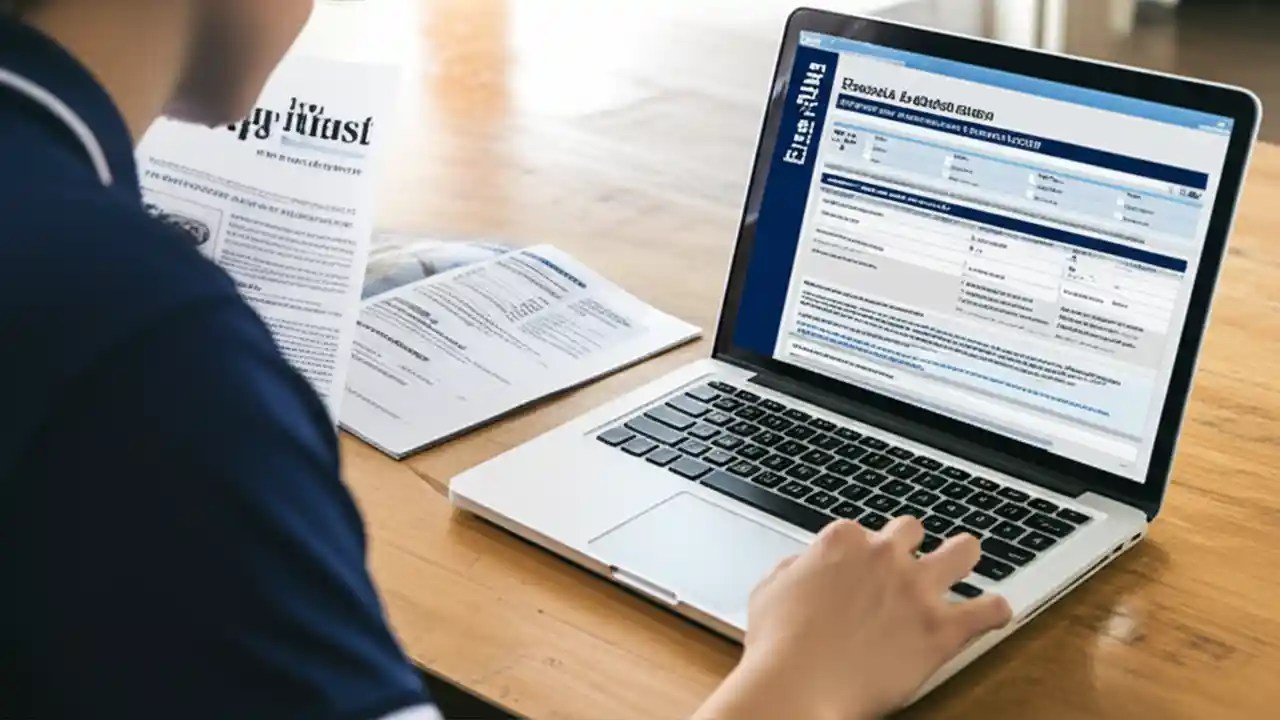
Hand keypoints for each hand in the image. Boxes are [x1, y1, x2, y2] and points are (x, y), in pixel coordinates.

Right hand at [694, 518, 1011, 719]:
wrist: (798, 685)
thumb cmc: (778, 646)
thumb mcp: (768, 591)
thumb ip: (794, 570)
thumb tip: (804, 568)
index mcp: (842, 542)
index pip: (863, 531)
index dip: (863, 553)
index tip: (861, 570)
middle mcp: (884, 556)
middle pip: (913, 530)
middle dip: (912, 545)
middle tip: (909, 564)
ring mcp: (917, 589)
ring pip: (964, 551)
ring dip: (965, 556)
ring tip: (966, 564)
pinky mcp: (942, 628)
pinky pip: (988, 610)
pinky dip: (995, 610)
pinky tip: (996, 612)